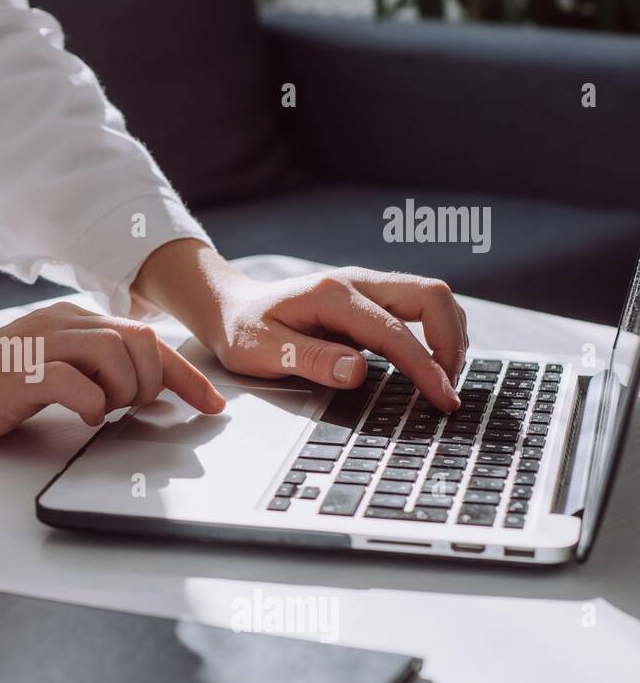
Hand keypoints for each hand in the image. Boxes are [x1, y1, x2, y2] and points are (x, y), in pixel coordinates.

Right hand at [0, 302, 224, 444]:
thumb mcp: (46, 369)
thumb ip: (90, 369)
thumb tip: (144, 391)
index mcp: (71, 322)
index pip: (145, 339)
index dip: (186, 374)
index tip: (212, 405)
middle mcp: (61, 325)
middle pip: (139, 339)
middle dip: (155, 383)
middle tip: (136, 411)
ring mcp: (40, 346)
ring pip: (116, 353)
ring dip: (125, 392)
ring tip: (104, 412)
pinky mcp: (19, 374)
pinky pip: (75, 382)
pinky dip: (91, 404)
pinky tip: (81, 415)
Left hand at [131, 240, 468, 411]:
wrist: (230, 308)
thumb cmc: (243, 331)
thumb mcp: (263, 351)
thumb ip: (310, 360)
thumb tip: (357, 371)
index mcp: (333, 295)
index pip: (396, 332)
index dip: (426, 368)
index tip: (442, 399)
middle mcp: (357, 283)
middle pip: (433, 296)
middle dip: (452, 342)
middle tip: (449, 388)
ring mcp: (367, 288)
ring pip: (432, 298)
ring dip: (449, 336)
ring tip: (445, 379)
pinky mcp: (371, 300)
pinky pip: (418, 309)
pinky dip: (436, 333)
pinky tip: (431, 364)